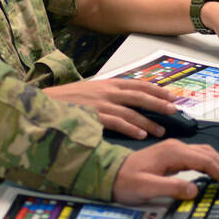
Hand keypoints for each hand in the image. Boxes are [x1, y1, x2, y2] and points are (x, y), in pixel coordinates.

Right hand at [43, 79, 179, 139]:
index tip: (171, 95)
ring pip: (130, 111)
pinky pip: (116, 122)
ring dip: (148, 121)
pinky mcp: (93, 116)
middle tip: (174, 110)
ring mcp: (100, 103)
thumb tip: (130, 101)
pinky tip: (140, 135)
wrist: (44, 102)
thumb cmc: (67, 99)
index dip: (156, 90)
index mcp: (108, 83)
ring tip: (161, 130)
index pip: (138, 84)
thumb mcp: (91, 90)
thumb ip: (110, 94)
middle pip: (139, 96)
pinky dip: (130, 128)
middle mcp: (107, 91)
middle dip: (159, 103)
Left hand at [113, 139, 218, 202]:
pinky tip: (216, 177)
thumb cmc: (125, 181)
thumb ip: (171, 188)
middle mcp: (175, 147)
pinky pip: (199, 158)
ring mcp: (174, 150)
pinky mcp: (172, 156)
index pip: (206, 161)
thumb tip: (195, 189)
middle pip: (210, 154)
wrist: (109, 174)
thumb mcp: (147, 187)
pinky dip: (212, 166)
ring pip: (206, 154)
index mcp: (172, 152)